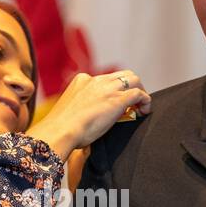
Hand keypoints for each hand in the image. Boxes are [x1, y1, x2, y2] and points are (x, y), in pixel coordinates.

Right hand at [28, 71, 149, 159]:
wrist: (60, 131)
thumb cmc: (61, 128)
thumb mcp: (71, 110)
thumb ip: (81, 107)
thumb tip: (87, 117)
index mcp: (82, 80)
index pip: (105, 79)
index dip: (115, 90)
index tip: (116, 102)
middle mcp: (96, 80)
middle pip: (122, 75)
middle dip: (131, 86)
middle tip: (133, 103)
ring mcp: (108, 89)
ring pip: (134, 79)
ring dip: (140, 92)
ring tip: (141, 107)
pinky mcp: (118, 100)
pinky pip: (139, 94)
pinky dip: (145, 101)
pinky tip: (144, 112)